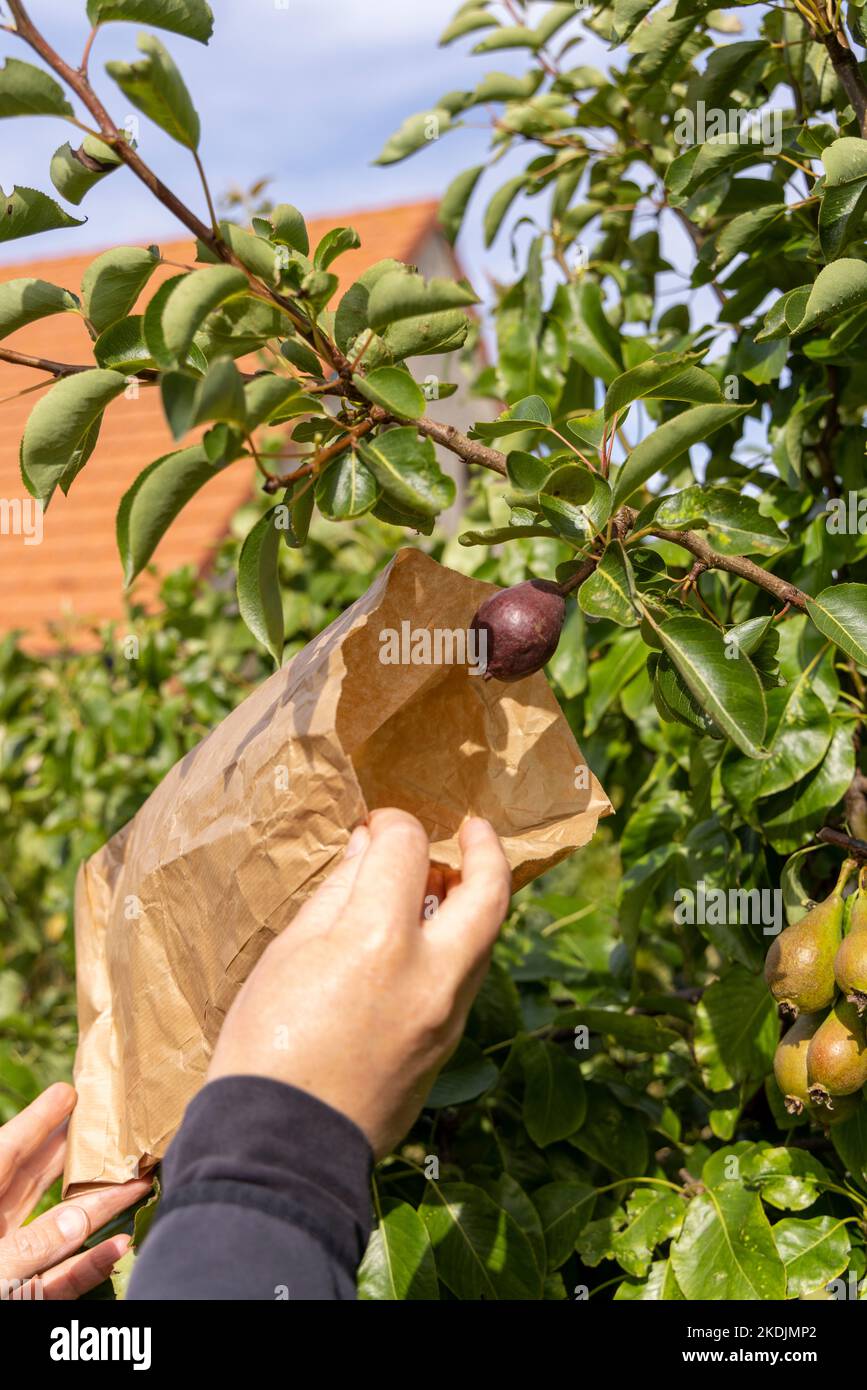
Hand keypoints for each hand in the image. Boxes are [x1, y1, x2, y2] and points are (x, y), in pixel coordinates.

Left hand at [0, 1084, 151, 1299]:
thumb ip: (29, 1248)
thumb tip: (81, 1220)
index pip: (3, 1154)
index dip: (37, 1121)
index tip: (69, 1092)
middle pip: (31, 1184)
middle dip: (69, 1155)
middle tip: (104, 1124)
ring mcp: (6, 1271)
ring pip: (53, 1230)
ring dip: (94, 1208)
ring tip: (130, 1178)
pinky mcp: (21, 1304)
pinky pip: (59, 1281)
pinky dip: (89, 1267)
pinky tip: (120, 1246)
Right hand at [209, 808, 511, 1156]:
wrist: (281, 1148)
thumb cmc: (265, 1045)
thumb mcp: (288, 953)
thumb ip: (338, 893)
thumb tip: (368, 849)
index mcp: (380, 940)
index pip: (408, 849)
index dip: (393, 825)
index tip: (377, 826)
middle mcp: (432, 974)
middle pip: (489, 891)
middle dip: (486, 850)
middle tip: (472, 829)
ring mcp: (448, 1016)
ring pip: (486, 939)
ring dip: (475, 899)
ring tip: (443, 882)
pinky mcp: (446, 1048)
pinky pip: (465, 979)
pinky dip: (456, 945)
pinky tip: (423, 940)